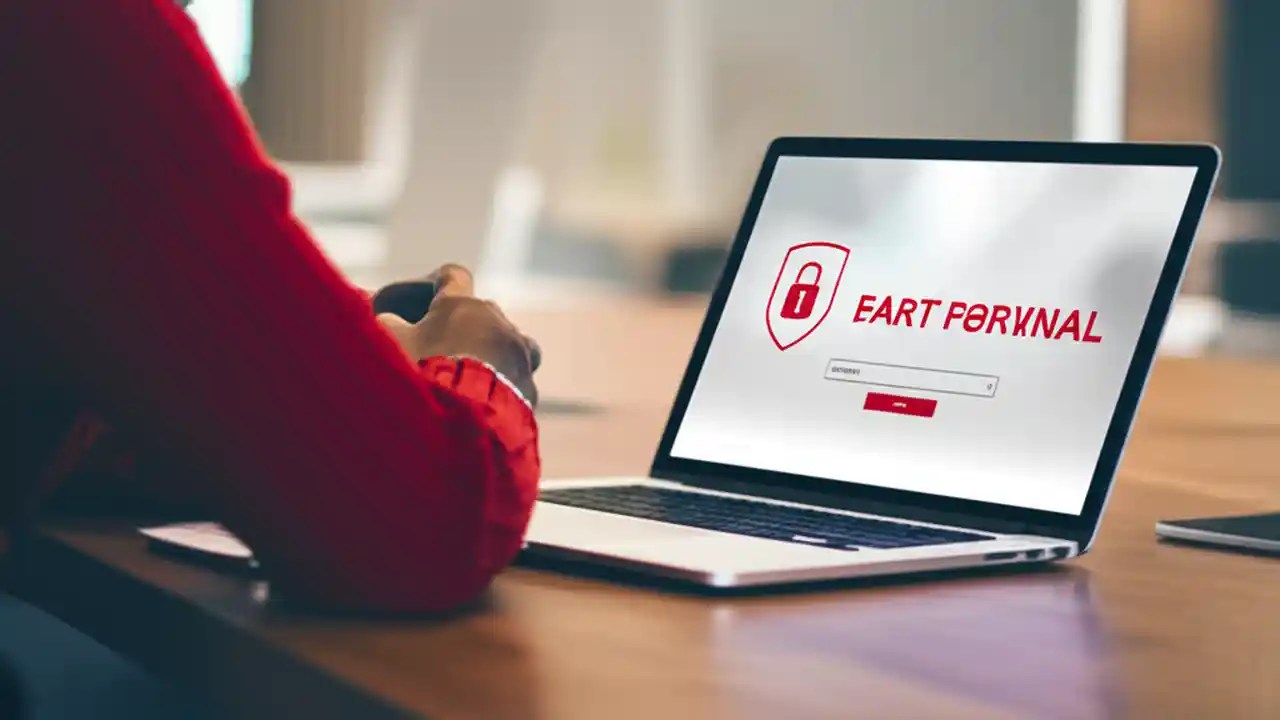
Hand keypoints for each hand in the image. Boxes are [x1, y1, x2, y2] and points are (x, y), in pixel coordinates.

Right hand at [377, 265, 538, 406]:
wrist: (463, 424)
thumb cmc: (421, 377)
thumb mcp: (390, 344)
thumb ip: (388, 324)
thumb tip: (389, 319)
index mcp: (462, 305)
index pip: (453, 276)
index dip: (434, 285)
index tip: (419, 302)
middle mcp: (497, 323)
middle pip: (480, 313)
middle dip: (459, 326)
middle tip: (435, 347)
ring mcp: (519, 355)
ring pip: (505, 343)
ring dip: (486, 352)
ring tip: (465, 375)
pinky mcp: (529, 388)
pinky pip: (516, 377)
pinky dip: (499, 383)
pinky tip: (482, 401)